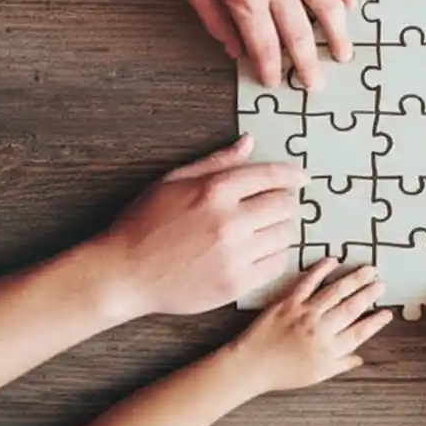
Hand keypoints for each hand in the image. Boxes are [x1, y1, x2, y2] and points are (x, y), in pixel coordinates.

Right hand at [93, 136, 306, 318]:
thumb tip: (249, 142)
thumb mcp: (174, 181)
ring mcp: (234, 255)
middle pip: (285, 205)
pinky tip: (260, 252)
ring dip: (282, 229)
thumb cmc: (144, 223)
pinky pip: (277, 264)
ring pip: (285, 235)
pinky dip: (275, 255)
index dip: (292, 175)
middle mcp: (229, 221)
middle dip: (285, 203)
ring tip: (266, 230)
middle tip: (276, 207)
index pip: (271, 175)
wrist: (124, 273)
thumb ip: (217, 162)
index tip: (301, 178)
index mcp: (215, 190)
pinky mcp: (236, 284)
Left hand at [172, 0, 356, 88]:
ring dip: (338, 36)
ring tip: (343, 54)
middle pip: (300, 37)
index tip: (276, 83)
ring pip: (328, 9)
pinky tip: (349, 8)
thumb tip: (235, 50)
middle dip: (309, 66)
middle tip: (315, 85)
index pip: (265, 47)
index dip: (272, 70)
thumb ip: (214, 22)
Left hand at [227, 258, 391, 394]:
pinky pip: (308, 282)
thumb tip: (360, 358)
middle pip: (351, 308)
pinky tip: (333, 261)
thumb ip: (340, 365)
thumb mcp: (316, 376)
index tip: (387, 312)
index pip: (360, 332)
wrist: (250, 366)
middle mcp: (320, 329)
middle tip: (381, 284)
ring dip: (354, 279)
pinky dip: (321, 269)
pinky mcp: (288, 302)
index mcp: (329, 350)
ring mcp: (305, 313)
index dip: (376, 322)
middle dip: (369, 294)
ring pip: (335, 292)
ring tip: (368, 269)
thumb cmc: (282, 373)